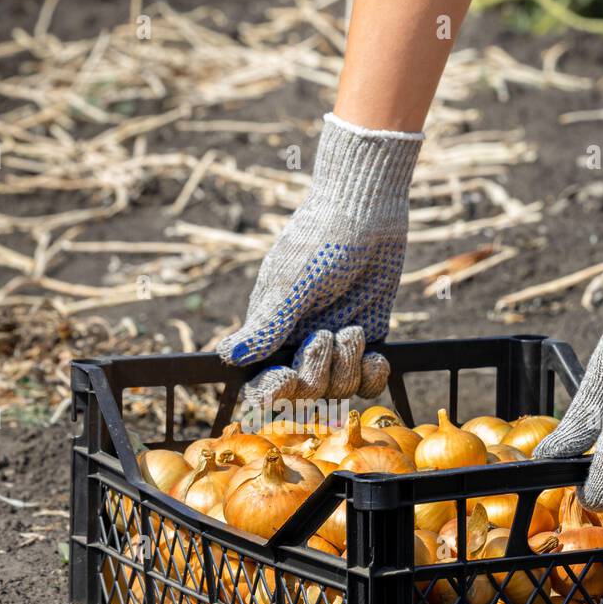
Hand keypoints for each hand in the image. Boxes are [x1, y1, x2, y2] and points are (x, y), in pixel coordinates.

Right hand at [217, 113, 421, 405]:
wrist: (365, 210)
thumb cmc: (321, 239)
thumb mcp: (292, 284)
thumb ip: (266, 325)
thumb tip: (226, 355)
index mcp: (270, 332)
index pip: (261, 383)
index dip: (272, 392)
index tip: (287, 377)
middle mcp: (300, 343)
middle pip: (304, 394)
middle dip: (316, 373)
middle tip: (326, 335)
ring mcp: (335, 344)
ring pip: (339, 389)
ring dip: (347, 366)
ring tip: (352, 329)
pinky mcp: (367, 339)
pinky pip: (368, 381)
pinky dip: (373, 375)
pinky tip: (376, 355)